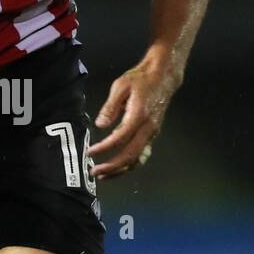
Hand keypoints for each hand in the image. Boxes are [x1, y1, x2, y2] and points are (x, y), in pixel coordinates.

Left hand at [87, 58, 180, 179]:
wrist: (163, 77)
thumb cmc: (140, 79)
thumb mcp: (121, 86)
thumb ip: (110, 107)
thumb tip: (100, 125)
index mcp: (139, 115)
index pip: (120, 138)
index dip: (104, 148)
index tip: (90, 152)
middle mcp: (148, 128)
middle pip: (130, 154)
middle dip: (111, 166)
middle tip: (94, 171)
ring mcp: (152, 133)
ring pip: (138, 159)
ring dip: (120, 170)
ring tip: (104, 175)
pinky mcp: (152, 135)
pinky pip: (142, 155)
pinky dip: (130, 165)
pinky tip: (119, 169)